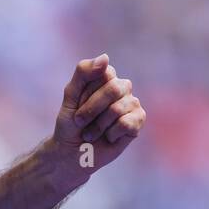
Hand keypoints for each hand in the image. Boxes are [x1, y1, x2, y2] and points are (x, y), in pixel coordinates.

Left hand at [54, 53, 145, 171]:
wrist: (72, 151)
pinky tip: (108, 136)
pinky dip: (111, 133)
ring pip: (118, 109)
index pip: (104, 73)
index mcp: (105, 77)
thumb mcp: (70, 95)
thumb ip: (84, 72)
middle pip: (113, 89)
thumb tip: (106, 57)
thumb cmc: (70, 122)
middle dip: (91, 109)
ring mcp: (132, 104)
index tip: (76, 104)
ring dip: (98, 125)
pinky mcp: (138, 121)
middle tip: (81, 121)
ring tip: (92, 132)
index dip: (86, 92)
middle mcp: (122, 87)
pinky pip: (127, 123)